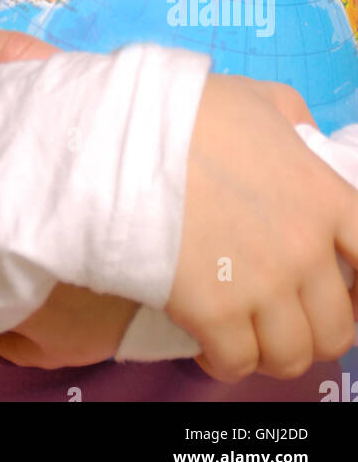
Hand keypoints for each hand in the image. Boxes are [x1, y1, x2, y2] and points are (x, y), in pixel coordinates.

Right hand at [0, 17, 357, 382]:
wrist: (124, 138)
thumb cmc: (190, 110)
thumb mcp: (259, 97)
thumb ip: (296, 123)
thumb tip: (305, 144)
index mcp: (324, 198)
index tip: (342, 293)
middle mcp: (305, 251)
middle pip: (336, 328)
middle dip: (313, 329)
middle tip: (284, 317)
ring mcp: (262, 287)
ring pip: (292, 356)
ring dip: (272, 351)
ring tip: (248, 335)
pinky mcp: (213, 314)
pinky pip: (237, 364)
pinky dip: (227, 363)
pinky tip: (211, 344)